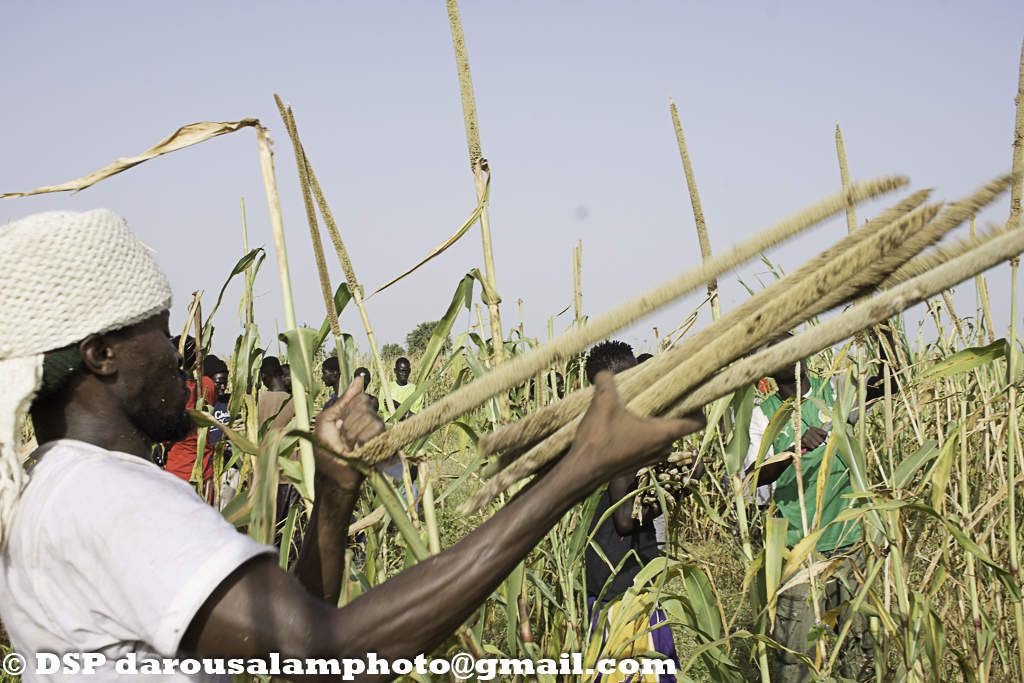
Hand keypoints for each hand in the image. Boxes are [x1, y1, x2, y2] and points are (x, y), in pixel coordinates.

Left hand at [312, 378, 383, 492]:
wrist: (334, 474)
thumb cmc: (326, 450)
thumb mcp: (326, 420)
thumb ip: (344, 400)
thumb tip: (360, 379)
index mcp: (354, 412)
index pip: (360, 398)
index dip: (349, 411)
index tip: (338, 425)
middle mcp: (368, 419)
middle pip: (365, 405)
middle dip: (349, 424)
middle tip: (342, 438)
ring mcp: (377, 431)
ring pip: (371, 418)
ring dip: (355, 434)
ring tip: (350, 446)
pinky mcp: (384, 441)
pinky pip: (379, 429)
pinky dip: (365, 439)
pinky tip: (359, 449)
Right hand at [565, 371, 705, 485]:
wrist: (581, 472)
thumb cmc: (599, 439)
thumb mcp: (602, 403)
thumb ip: (607, 382)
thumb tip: (605, 372)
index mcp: (662, 433)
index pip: (697, 423)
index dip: (699, 407)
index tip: (692, 394)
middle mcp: (662, 448)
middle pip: (679, 426)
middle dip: (672, 410)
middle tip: (660, 394)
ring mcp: (651, 459)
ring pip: (663, 436)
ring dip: (656, 423)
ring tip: (640, 408)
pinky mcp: (639, 464)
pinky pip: (651, 445)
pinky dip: (645, 434)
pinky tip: (626, 424)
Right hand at [800, 426, 828, 452]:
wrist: (798, 444)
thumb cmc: (810, 440)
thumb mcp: (816, 435)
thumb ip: (823, 432)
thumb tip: (829, 422)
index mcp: (813, 428)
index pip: (825, 434)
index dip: (824, 438)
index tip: (820, 438)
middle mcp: (810, 430)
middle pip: (821, 440)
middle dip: (818, 443)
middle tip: (814, 442)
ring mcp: (806, 435)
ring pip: (816, 445)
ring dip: (814, 446)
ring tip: (811, 444)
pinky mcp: (803, 440)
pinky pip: (812, 447)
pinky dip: (811, 448)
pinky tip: (808, 446)